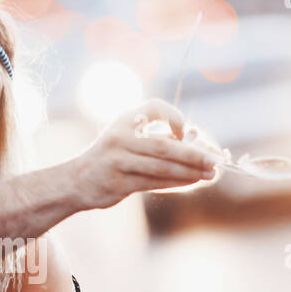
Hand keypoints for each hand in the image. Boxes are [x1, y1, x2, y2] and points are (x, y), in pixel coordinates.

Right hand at [69, 99, 217, 209]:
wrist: (75, 181)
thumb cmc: (108, 158)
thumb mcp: (125, 139)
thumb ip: (155, 140)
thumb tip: (195, 145)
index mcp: (124, 121)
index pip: (155, 107)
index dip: (174, 117)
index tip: (186, 131)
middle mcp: (120, 138)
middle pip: (164, 146)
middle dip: (194, 154)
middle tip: (215, 160)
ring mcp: (118, 161)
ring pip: (162, 168)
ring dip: (190, 172)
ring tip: (210, 174)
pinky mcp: (119, 183)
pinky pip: (154, 183)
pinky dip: (176, 183)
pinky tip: (192, 183)